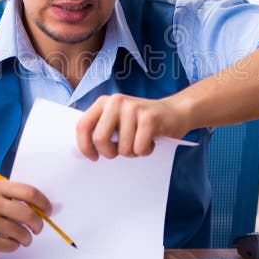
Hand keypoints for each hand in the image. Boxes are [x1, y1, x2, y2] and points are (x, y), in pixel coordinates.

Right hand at [0, 180, 51, 254]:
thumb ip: (11, 196)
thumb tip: (40, 208)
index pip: (29, 192)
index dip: (43, 202)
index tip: (48, 210)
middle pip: (28, 214)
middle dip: (38, 224)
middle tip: (38, 228)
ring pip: (20, 232)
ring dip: (27, 237)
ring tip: (25, 238)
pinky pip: (9, 245)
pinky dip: (14, 245)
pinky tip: (10, 242)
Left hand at [75, 94, 190, 160]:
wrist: (175, 112)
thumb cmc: (142, 122)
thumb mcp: (118, 121)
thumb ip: (101, 129)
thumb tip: (82, 151)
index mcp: (104, 102)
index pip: (82, 125)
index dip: (84, 146)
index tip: (93, 157)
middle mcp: (116, 101)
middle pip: (100, 138)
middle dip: (110, 152)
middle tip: (120, 151)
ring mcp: (133, 108)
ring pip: (122, 148)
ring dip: (132, 152)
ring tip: (140, 141)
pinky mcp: (149, 118)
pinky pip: (139, 148)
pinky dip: (145, 151)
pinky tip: (151, 140)